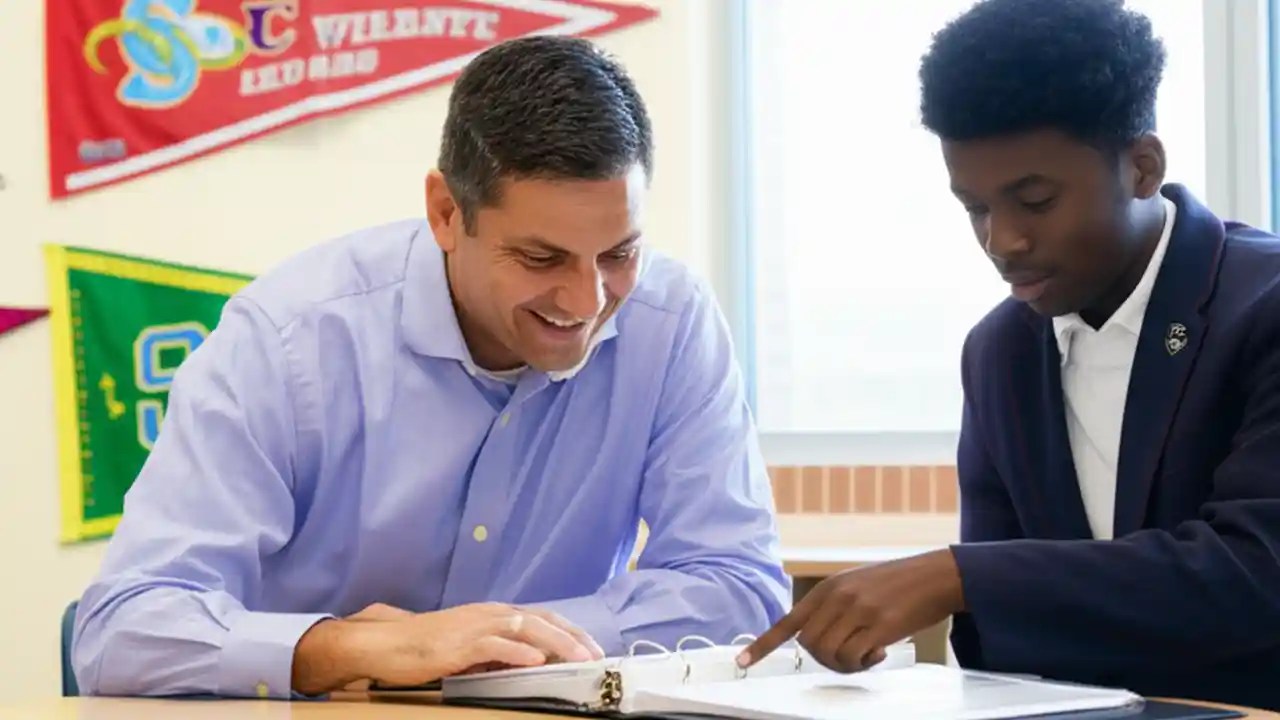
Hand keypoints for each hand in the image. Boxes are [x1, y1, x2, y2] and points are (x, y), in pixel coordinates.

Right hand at [293, 602, 604, 693]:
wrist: (388, 642)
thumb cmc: (428, 646)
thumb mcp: (471, 647)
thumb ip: (500, 651)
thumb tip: (531, 662)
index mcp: (495, 614)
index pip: (542, 617)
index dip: (571, 630)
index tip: (593, 647)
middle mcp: (490, 614)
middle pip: (541, 619)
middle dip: (573, 637)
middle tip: (597, 655)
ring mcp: (475, 626)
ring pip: (525, 627)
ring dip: (556, 642)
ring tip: (579, 657)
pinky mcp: (459, 643)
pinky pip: (493, 645)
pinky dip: (517, 650)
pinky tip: (535, 659)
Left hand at [737, 549, 964, 672]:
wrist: (936, 576)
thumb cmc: (898, 585)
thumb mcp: (857, 586)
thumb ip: (834, 607)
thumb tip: (817, 640)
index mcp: (828, 588)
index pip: (787, 621)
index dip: (763, 645)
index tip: (743, 662)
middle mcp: (838, 597)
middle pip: (808, 645)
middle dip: (823, 660)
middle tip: (848, 657)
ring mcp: (858, 610)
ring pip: (829, 654)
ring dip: (845, 665)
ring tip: (866, 655)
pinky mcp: (880, 624)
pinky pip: (855, 657)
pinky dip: (864, 663)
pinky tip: (880, 652)